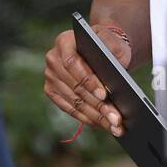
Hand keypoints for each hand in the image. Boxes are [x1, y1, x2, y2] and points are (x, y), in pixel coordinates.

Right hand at [43, 22, 130, 136]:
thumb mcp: (114, 43)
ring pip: (74, 100)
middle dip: (98, 105)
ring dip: (95, 116)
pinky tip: (101, 124)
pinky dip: (86, 117)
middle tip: (116, 118)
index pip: (73, 63)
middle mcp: (53, 58)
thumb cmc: (108, 45)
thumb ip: (113, 55)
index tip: (104, 95)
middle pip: (75, 86)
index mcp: (65, 41)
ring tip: (114, 125)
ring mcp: (50, 76)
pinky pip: (69, 107)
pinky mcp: (51, 90)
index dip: (88, 80)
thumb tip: (114, 83)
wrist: (100, 47)